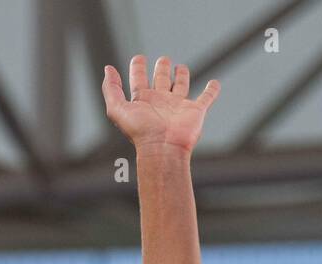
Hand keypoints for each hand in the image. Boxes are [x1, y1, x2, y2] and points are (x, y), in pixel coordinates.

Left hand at [101, 55, 219, 154]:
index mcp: (142, 100)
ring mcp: (178, 106)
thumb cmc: (140, 132)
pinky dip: (212, 91)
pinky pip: (206, 98)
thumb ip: (111, 89)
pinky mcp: (195, 111)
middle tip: (163, 59)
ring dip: (182, 76)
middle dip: (161, 68)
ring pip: (181, 86)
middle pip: (161, 80)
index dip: (138, 68)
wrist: (163, 148)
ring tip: (180, 67)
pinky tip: (214, 84)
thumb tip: (108, 69)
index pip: (139, 79)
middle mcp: (160, 101)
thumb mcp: (117, 109)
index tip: (138, 58)